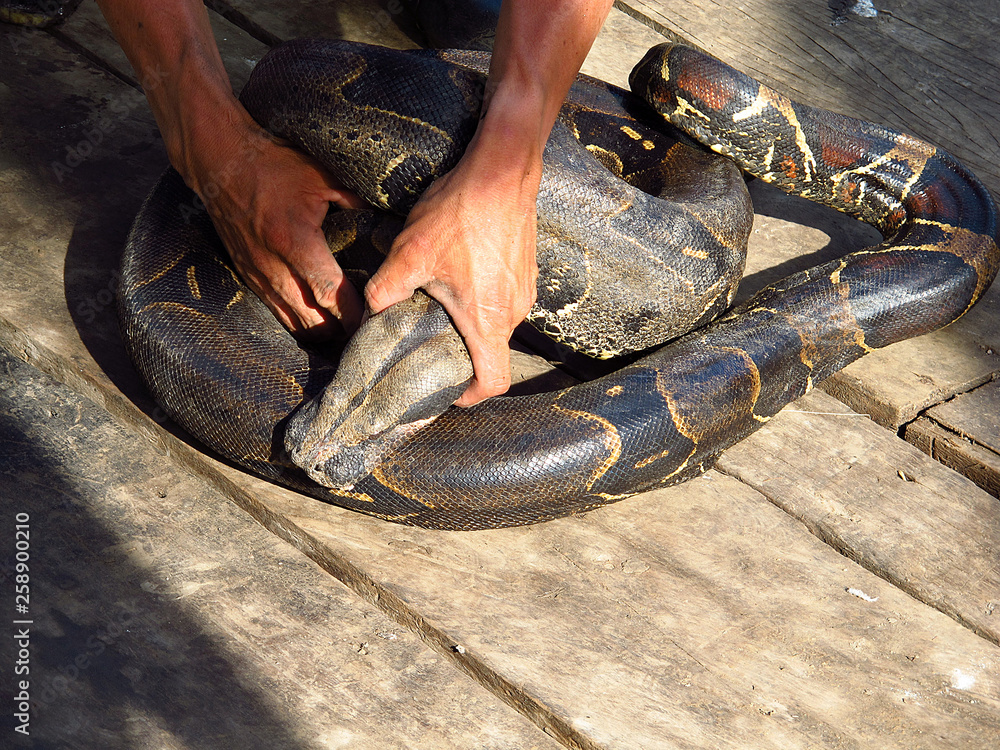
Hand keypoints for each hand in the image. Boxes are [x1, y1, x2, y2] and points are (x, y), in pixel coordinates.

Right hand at [186, 119, 367, 338]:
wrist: (220, 163)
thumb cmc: (272, 166)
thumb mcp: (320, 176)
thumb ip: (354, 201)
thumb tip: (381, 218)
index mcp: (296, 241)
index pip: (329, 292)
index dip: (352, 313)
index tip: (372, 318)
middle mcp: (274, 266)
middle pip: (312, 318)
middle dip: (340, 329)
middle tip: (363, 330)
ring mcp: (258, 274)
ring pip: (292, 321)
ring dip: (318, 330)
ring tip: (342, 331)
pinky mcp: (248, 275)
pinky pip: (275, 311)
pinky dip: (297, 320)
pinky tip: (314, 320)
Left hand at [363, 134, 540, 405]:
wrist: (502, 168)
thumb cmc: (461, 213)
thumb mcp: (410, 254)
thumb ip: (385, 291)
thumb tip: (369, 313)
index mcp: (488, 320)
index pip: (492, 382)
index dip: (470, 396)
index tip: (448, 390)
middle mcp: (514, 312)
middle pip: (490, 354)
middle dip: (459, 353)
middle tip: (426, 339)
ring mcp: (525, 291)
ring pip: (495, 324)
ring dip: (468, 322)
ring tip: (438, 301)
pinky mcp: (525, 270)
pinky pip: (503, 300)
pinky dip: (481, 300)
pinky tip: (457, 273)